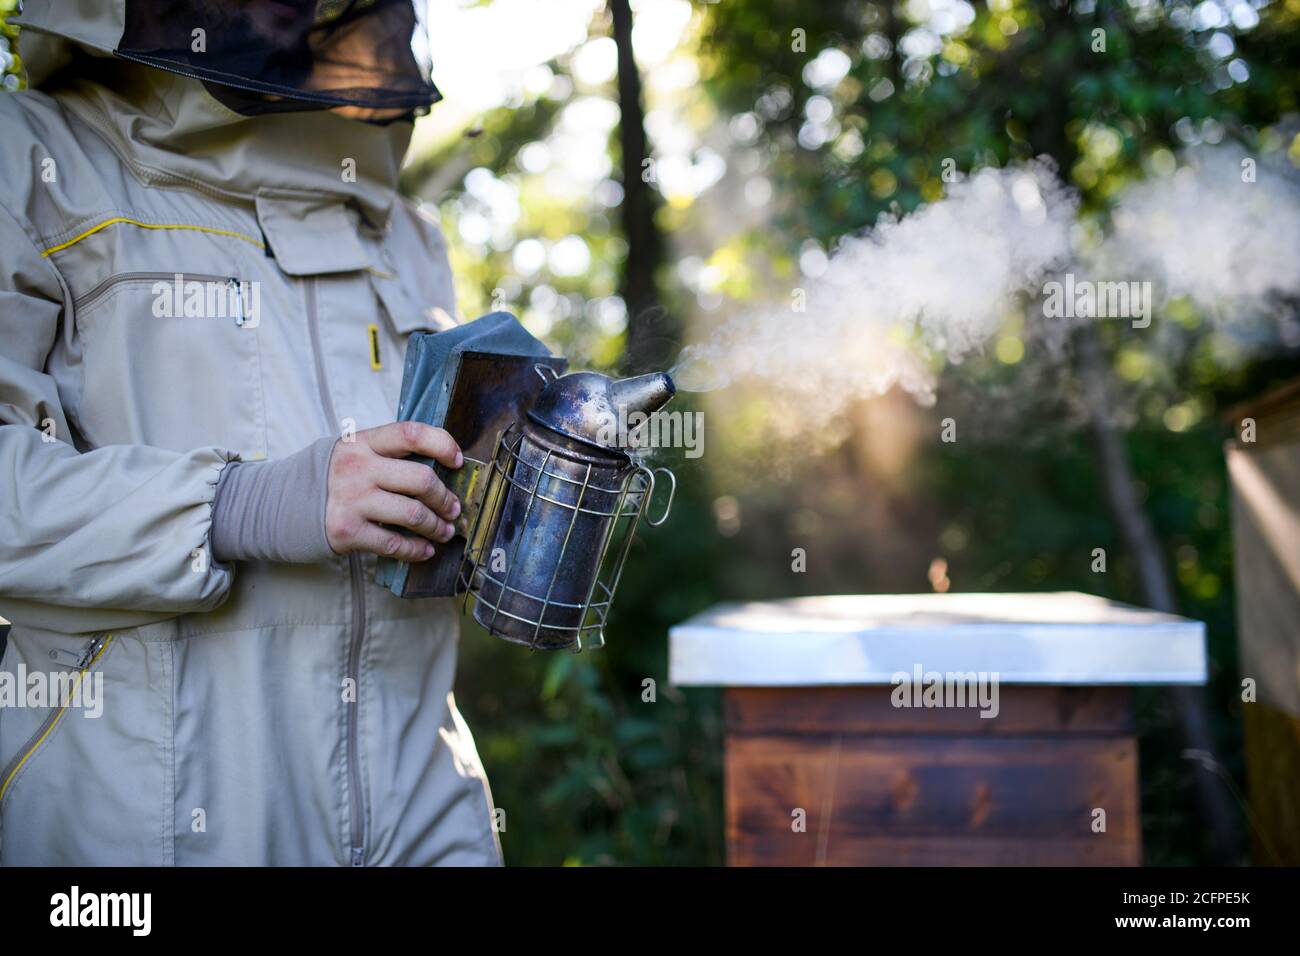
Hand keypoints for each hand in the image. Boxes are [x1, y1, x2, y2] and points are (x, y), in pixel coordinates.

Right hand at [324, 422, 462, 560]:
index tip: (456, 460)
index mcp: (363, 443)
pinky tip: (424, 550)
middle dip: (445, 498)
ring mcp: (352, 501)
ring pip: (413, 514)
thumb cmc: (329, 477)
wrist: (277, 503)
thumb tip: (439, 468)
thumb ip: (387, 454)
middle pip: (421, 479)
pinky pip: (394, 544)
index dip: (442, 444)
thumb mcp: (352, 452)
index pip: (411, 433)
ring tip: (443, 531)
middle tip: (453, 509)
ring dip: (436, 526)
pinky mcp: (347, 531)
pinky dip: (416, 550)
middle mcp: (358, 469)